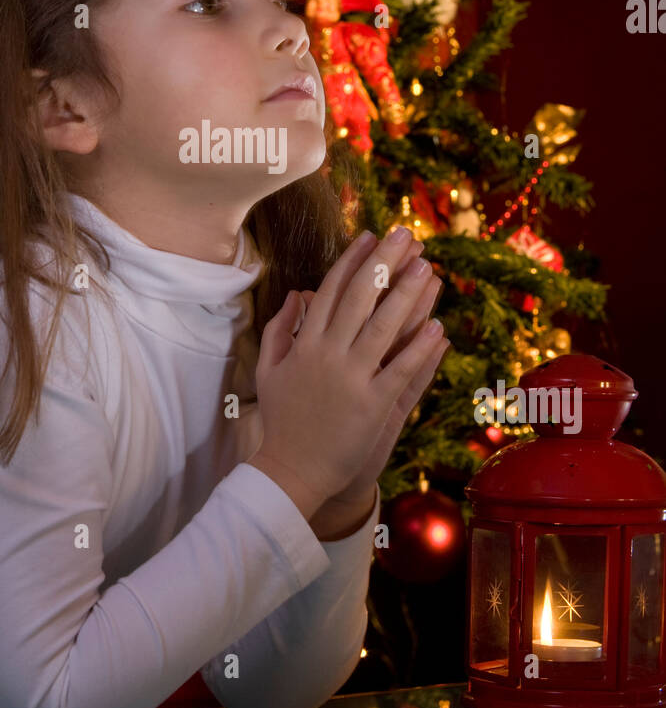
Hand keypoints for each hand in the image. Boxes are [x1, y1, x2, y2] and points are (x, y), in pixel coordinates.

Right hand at [253, 227, 448, 516]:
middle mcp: (327, 355)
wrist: (290, 471)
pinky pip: (401, 371)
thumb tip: (294, 295)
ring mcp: (351, 380)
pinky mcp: (373, 406)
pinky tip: (438, 327)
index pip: (329, 291)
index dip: (351, 261)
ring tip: (428, 268)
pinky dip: (420, 349)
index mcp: (304, 344)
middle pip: (359, 299)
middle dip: (383, 263)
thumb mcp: (269, 371)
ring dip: (407, 295)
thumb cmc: (281, 421)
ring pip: (384, 328)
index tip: (368, 236)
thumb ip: (279, 330)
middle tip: (405, 235)